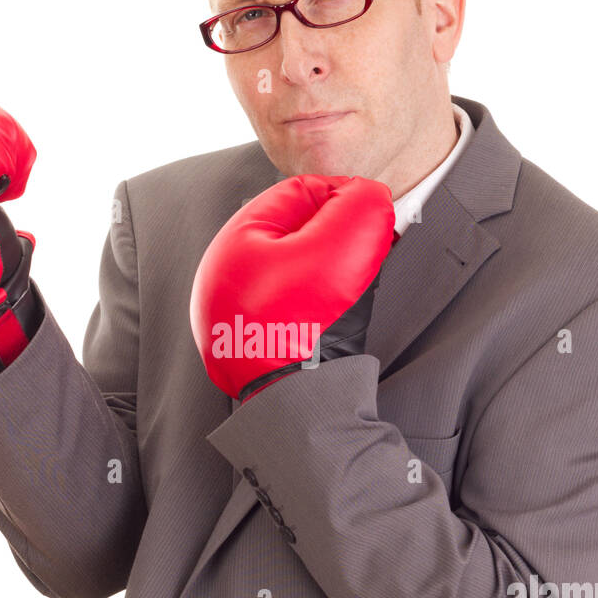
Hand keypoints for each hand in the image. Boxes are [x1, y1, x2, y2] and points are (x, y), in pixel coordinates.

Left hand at [190, 172, 395, 400]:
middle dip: (335, 235)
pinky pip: (288, 305)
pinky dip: (316, 301)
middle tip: (370, 246)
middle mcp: (223, 275)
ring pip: (293, 270)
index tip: (374, 212)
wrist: (293, 404)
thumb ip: (359, 209)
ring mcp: (231, 311)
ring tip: (355, 282)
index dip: (342, 196)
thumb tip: (369, 195)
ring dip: (329, 269)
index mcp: (235, 241)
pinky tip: (336, 312)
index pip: (297, 192)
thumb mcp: (340, 250)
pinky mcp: (248, 342)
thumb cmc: (308, 324)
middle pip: (293, 232)